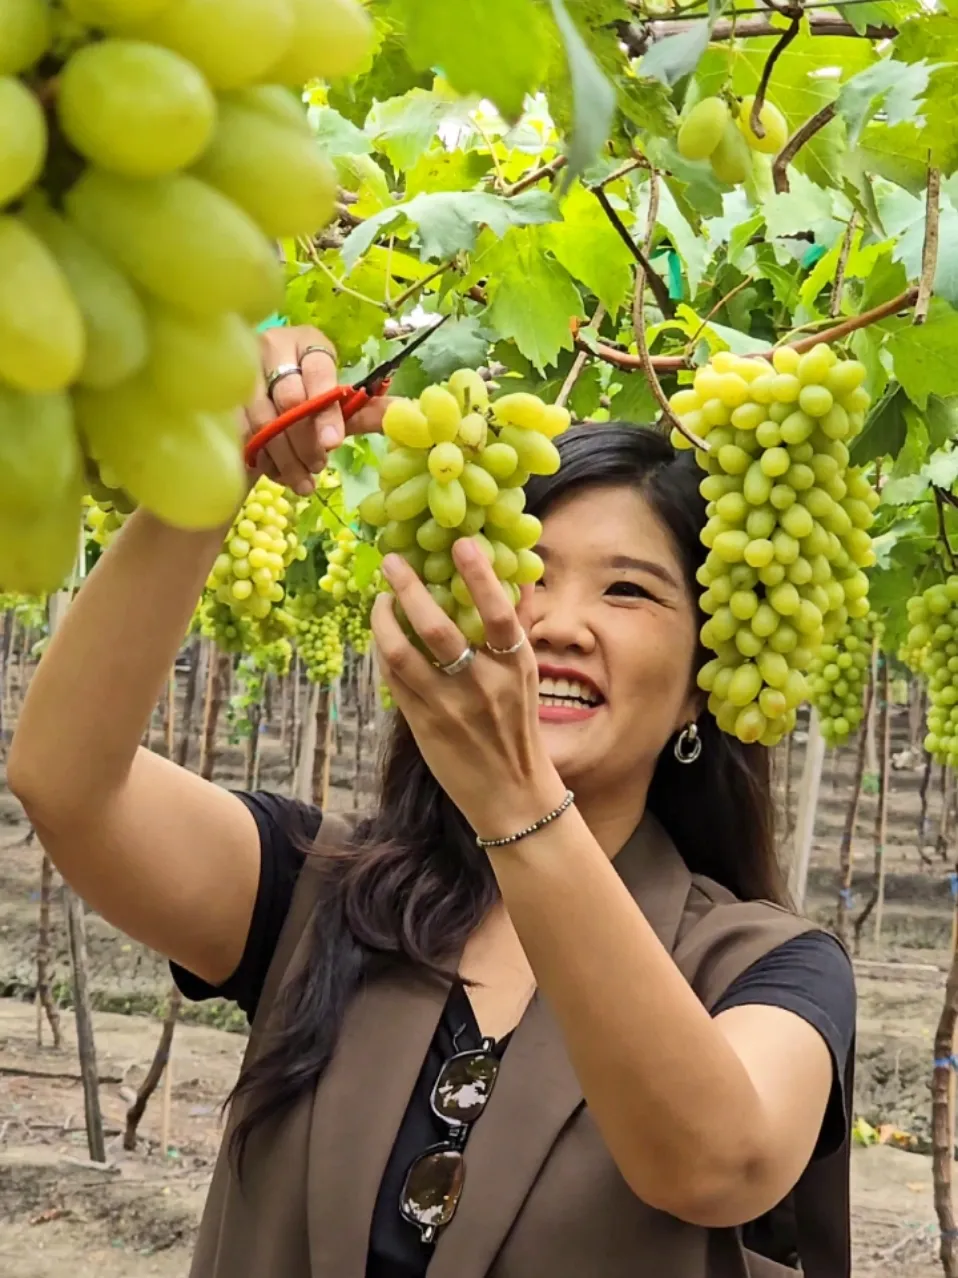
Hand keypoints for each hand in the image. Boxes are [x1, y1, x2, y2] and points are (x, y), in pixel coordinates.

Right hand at [243, 325, 389, 495]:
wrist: (259, 405)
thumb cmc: (305, 399)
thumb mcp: (335, 404)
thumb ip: (364, 409)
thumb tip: (406, 413)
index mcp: (307, 342)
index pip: (319, 371)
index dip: (327, 409)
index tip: (333, 443)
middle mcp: (270, 347)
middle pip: (289, 398)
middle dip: (307, 440)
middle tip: (319, 465)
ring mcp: (240, 372)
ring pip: (264, 421)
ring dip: (287, 457)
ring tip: (304, 480)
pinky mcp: (220, 399)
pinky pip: (243, 434)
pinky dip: (265, 460)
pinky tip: (279, 476)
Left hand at [371, 540, 565, 842]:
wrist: (510, 796)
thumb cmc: (518, 730)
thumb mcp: (527, 679)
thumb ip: (517, 631)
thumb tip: (517, 578)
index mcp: (515, 668)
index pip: (498, 614)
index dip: (479, 576)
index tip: (461, 544)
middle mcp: (482, 686)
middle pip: (438, 629)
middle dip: (410, 589)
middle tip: (393, 562)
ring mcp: (448, 707)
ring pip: (402, 654)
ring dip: (384, 620)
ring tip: (380, 599)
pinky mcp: (423, 726)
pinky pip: (394, 680)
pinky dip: (384, 652)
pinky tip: (383, 637)